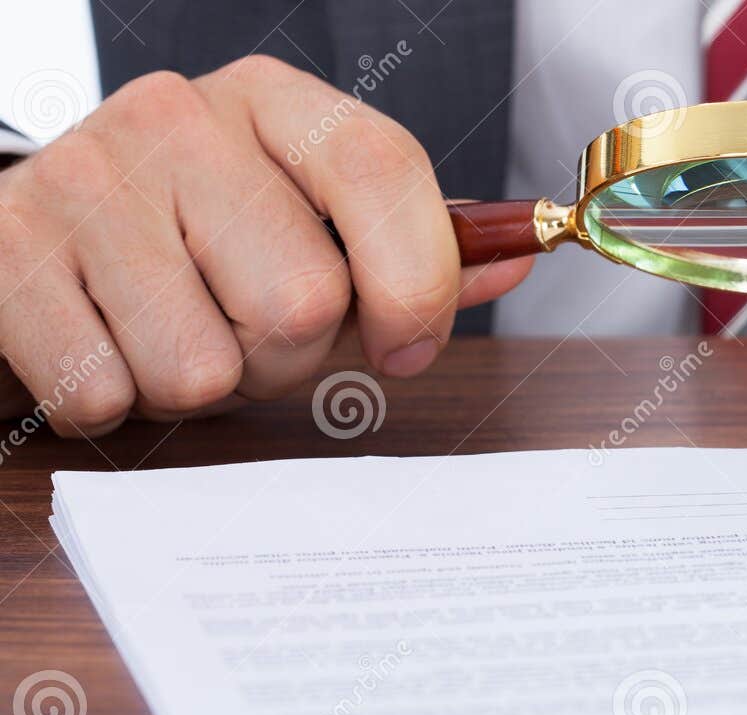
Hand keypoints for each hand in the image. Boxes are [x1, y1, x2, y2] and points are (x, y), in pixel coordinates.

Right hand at [0, 56, 533, 434]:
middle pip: (302, 302)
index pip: (381, 172)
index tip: (409, 344)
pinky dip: (118, 401)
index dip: (417, 281)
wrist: (42, 238)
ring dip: (202, 385)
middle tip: (245, 330)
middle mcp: (173, 117)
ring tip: (172, 333)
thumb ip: (419, 253)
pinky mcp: (5, 255)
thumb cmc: (202, 244)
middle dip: (289, 358)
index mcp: (270, 102)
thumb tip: (517, 258)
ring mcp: (81, 180)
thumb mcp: (315, 232)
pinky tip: (107, 344)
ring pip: (206, 367)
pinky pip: (108, 393)